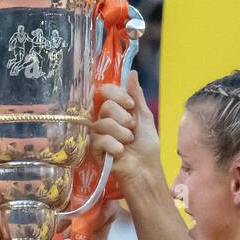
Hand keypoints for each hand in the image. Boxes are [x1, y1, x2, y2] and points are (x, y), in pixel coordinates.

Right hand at [90, 71, 161, 188]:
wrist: (144, 168)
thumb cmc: (146, 144)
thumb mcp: (144, 116)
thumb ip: (136, 95)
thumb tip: (131, 72)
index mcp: (115, 109)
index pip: (105, 91)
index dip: (116, 95)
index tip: (130, 104)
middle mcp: (103, 119)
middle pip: (105, 106)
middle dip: (123, 118)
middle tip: (131, 129)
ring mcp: (96, 134)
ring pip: (103, 123)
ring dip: (122, 134)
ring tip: (128, 143)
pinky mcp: (92, 149)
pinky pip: (99, 139)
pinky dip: (114, 146)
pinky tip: (119, 153)